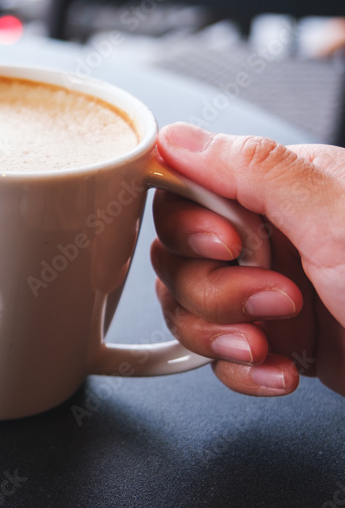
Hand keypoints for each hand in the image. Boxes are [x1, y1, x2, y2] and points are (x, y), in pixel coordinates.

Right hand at [152, 122, 344, 396]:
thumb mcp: (339, 219)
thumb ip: (254, 170)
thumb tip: (178, 137)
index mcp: (284, 191)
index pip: (187, 191)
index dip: (188, 224)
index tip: (224, 244)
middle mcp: (271, 238)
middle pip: (178, 255)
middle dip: (212, 288)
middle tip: (273, 296)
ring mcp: (270, 292)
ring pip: (188, 306)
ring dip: (221, 333)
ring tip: (272, 342)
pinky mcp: (278, 341)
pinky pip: (219, 354)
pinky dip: (242, 370)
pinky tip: (280, 370)